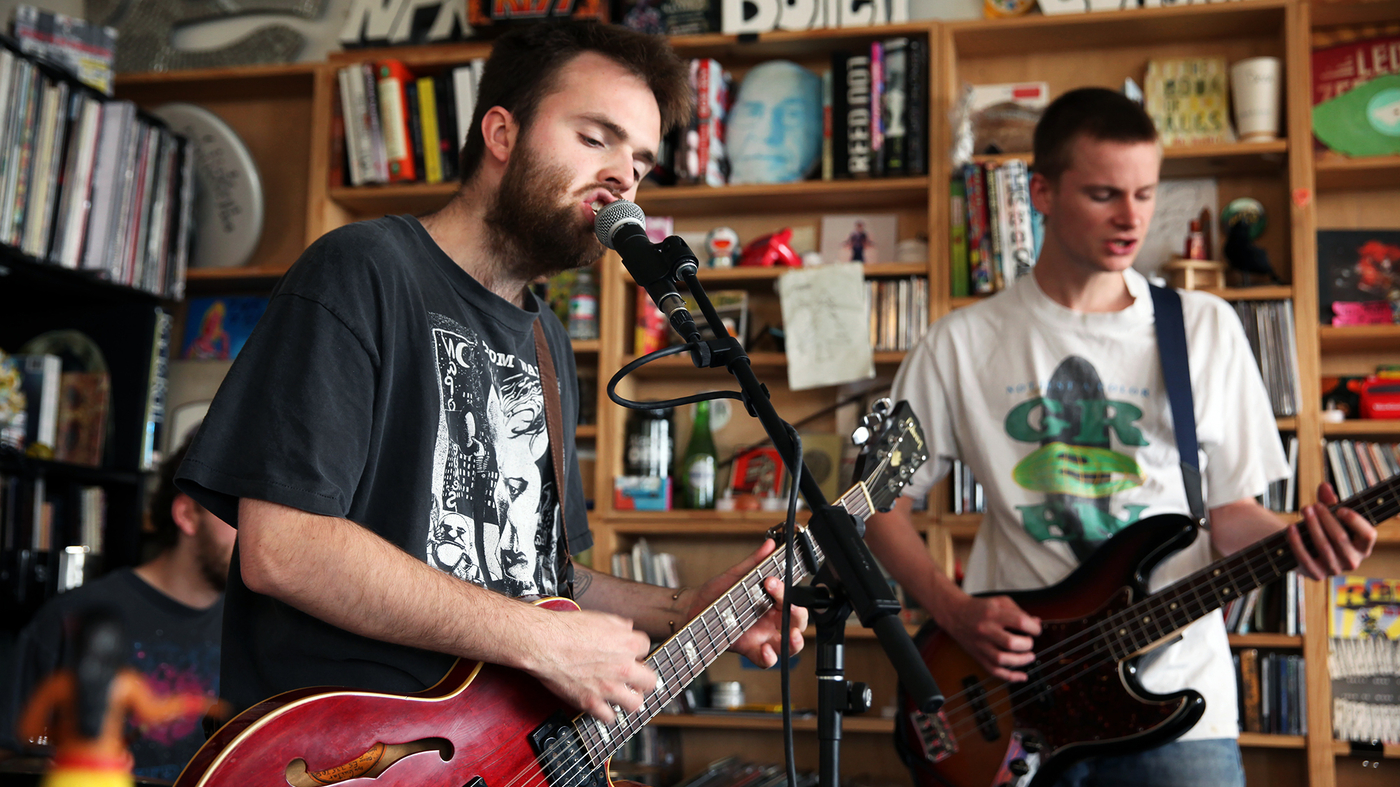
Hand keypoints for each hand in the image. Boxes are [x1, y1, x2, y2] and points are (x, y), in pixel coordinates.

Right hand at [528, 609, 655, 723]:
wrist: (545, 643)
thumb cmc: (567, 629)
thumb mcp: (600, 618)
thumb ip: (620, 625)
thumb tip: (628, 629)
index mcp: (627, 644)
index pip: (646, 648)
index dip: (637, 651)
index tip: (630, 653)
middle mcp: (622, 668)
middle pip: (650, 681)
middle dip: (643, 679)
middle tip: (634, 679)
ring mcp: (608, 688)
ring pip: (635, 704)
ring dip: (630, 699)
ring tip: (623, 695)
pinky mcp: (591, 702)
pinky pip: (609, 717)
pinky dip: (608, 714)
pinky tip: (604, 706)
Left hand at [682, 539, 807, 667]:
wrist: (693, 608)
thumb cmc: (717, 593)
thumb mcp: (737, 575)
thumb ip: (755, 562)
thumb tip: (770, 545)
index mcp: (773, 602)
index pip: (792, 598)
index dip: (788, 591)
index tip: (772, 581)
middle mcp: (772, 620)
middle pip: (797, 621)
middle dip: (798, 614)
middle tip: (790, 606)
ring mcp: (763, 636)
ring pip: (789, 644)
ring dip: (794, 641)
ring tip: (791, 635)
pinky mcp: (750, 649)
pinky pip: (766, 659)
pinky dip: (769, 657)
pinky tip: (765, 650)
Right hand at [939, 591, 1040, 682]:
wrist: (954, 614)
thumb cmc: (980, 607)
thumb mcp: (1000, 602)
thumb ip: (1019, 611)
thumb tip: (1036, 623)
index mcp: (993, 614)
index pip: (1019, 622)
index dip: (1033, 628)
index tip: (1035, 630)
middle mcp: (986, 629)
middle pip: (1010, 643)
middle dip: (1027, 644)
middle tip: (1029, 642)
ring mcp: (981, 644)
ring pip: (1002, 659)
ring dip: (1021, 661)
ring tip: (1029, 656)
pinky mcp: (978, 656)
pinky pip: (994, 670)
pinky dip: (1010, 677)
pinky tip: (1022, 676)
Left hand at [1287, 483, 1376, 580]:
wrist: (1305, 548)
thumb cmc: (1323, 528)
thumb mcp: (1329, 515)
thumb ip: (1329, 501)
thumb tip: (1325, 486)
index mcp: (1363, 547)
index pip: (1368, 535)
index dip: (1355, 522)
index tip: (1340, 509)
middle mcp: (1353, 561)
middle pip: (1341, 538)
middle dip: (1326, 519)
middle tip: (1314, 505)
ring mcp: (1335, 570)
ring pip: (1324, 547)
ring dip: (1312, 526)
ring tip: (1305, 510)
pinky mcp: (1317, 575)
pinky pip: (1306, 559)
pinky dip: (1297, 542)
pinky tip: (1291, 527)